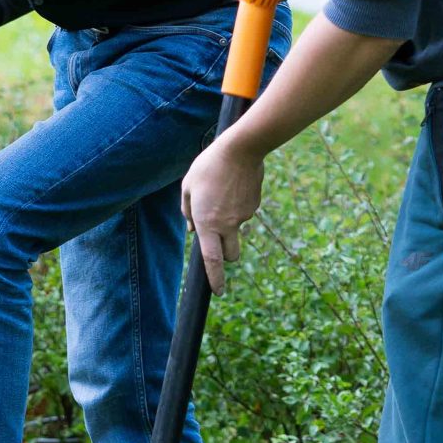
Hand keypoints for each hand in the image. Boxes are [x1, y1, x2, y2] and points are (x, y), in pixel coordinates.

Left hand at [181, 134, 265, 292]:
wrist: (240, 150)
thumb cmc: (208, 167)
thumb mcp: (188, 187)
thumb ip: (187, 211)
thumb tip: (192, 230)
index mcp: (207, 222)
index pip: (212, 259)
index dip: (215, 278)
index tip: (219, 292)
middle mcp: (227, 224)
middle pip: (230, 255)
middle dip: (225, 257)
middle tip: (217, 244)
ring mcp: (244, 216)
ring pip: (236, 230)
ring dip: (228, 223)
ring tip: (220, 194)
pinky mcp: (254, 206)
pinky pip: (243, 213)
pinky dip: (236, 207)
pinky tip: (231, 187)